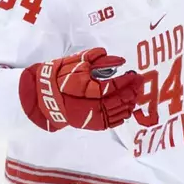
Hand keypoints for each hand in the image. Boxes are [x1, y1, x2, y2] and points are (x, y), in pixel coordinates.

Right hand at [19, 47, 140, 132]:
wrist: (44, 96)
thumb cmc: (58, 77)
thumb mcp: (76, 63)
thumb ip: (96, 59)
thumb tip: (119, 60)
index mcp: (86, 91)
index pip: (113, 87)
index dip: (126, 80)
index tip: (134, 74)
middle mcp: (91, 107)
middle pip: (119, 100)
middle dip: (132, 90)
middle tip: (139, 81)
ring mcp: (93, 118)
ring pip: (118, 112)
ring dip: (130, 102)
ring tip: (136, 91)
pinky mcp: (93, 124)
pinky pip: (113, 122)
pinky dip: (123, 114)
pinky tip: (128, 105)